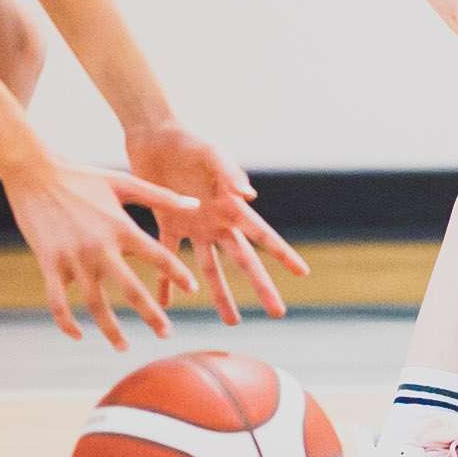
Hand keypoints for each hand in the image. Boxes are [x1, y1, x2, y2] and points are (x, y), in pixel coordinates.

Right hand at [4, 154, 182, 346]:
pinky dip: (67, 322)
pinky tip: (78, 334)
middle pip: (131, 290)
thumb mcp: (123, 182)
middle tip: (166, 333)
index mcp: (120, 227)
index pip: (157, 255)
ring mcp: (73, 258)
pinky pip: (58, 302)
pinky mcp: (49, 264)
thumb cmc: (82, 175)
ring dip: (110, 330)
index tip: (191, 290)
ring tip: (124, 347)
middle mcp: (99, 247)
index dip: (176, 273)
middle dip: (151, 315)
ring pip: (95, 304)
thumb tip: (195, 204)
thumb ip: (160, 195)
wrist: (33, 172)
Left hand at [116, 119, 307, 322]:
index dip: (283, 254)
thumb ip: (230, 174)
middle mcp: (217, 221)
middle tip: (277, 313)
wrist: (155, 136)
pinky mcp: (167, 224)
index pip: (263, 235)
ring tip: (232, 321)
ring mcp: (194, 226)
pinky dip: (167, 279)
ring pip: (210, 268)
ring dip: (220, 294)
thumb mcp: (212, 154)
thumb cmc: (190, 141)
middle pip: (243, 261)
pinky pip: (168, 257)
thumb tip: (251, 196)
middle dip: (261, 287)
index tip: (302, 273)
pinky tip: (168, 302)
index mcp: (232, 206)